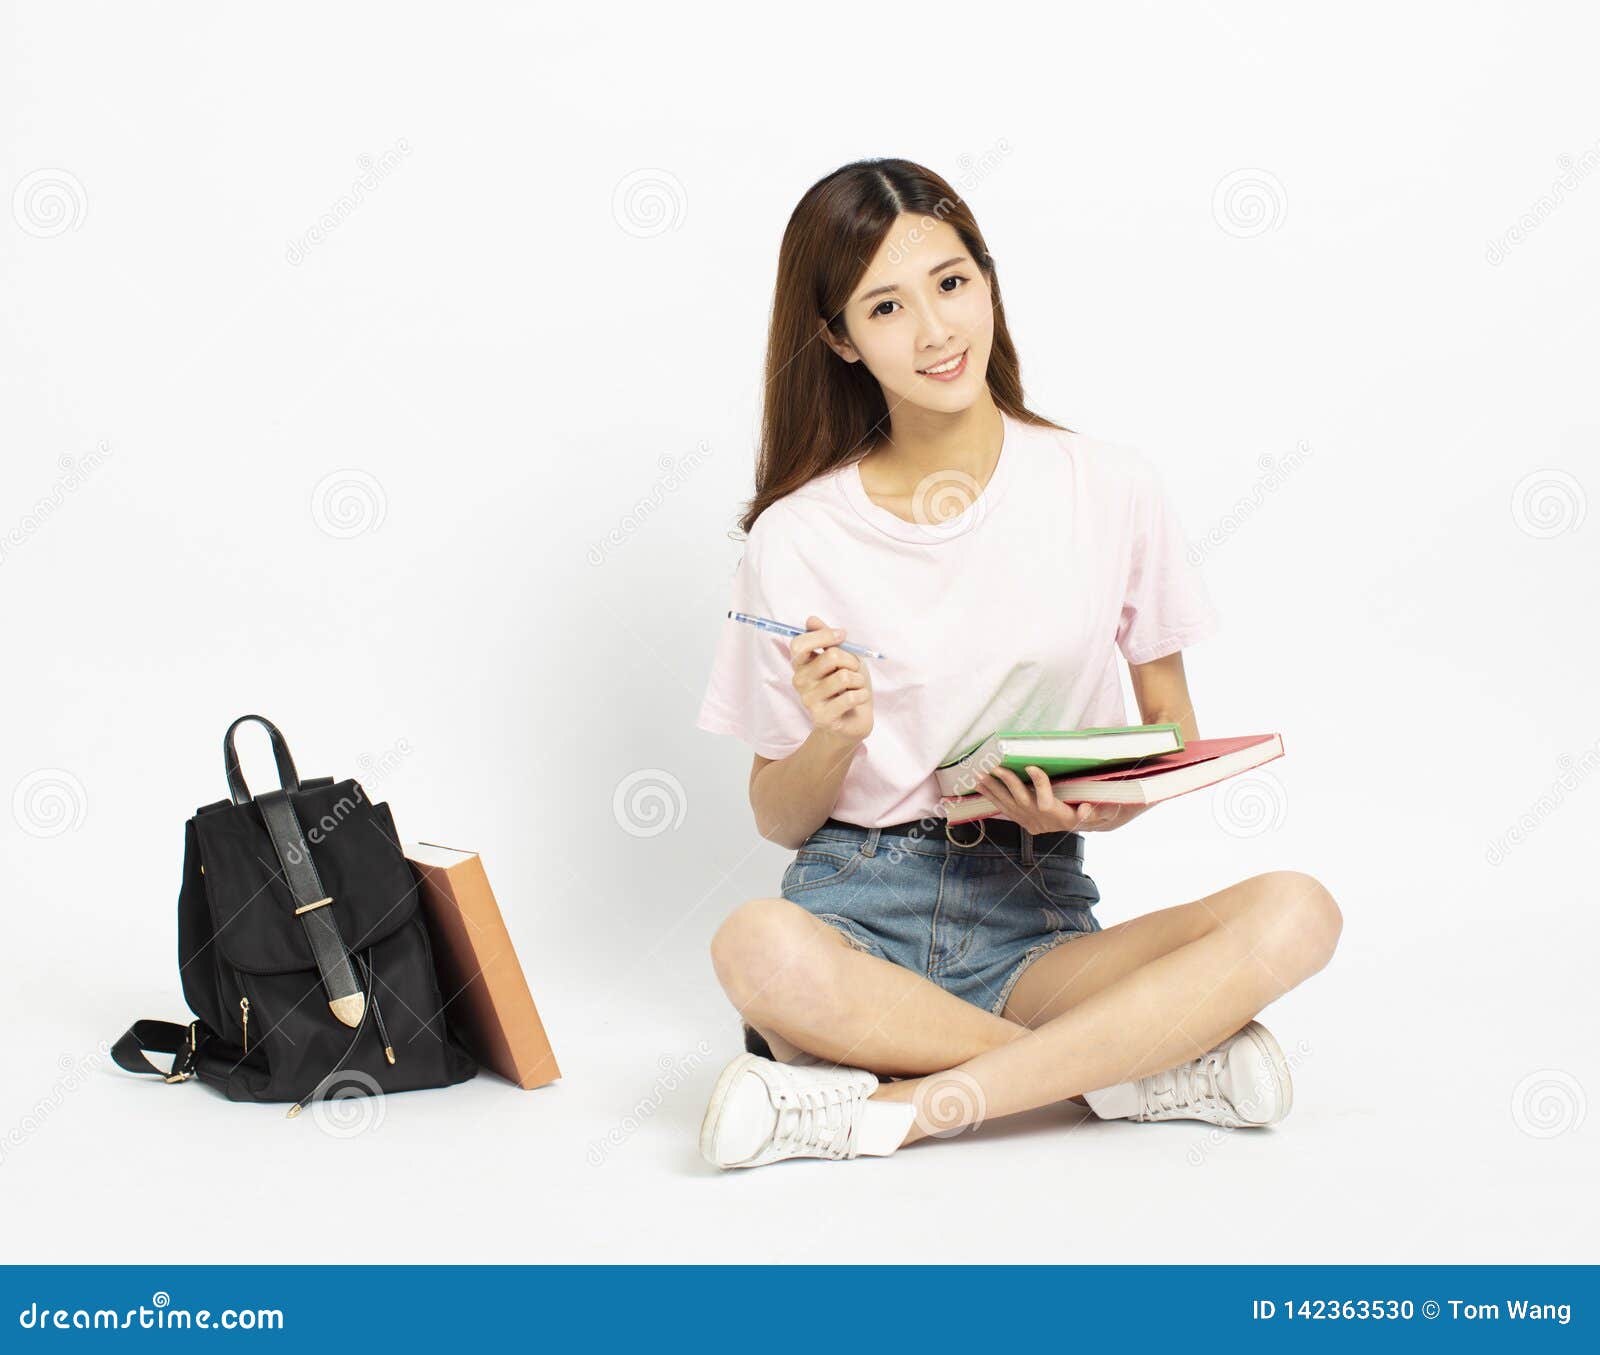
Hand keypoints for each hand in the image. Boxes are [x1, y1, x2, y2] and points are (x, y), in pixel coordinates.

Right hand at [791, 614, 872, 745]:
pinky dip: (862, 695)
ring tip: (855, 687)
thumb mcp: (841, 658)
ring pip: (844, 677)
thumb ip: (825, 639)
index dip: (823, 636)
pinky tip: (858, 700)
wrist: (854, 720)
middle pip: (831, 657)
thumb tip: (811, 619)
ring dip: (859, 680)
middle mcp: (799, 682)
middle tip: (855, 670)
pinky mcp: (822, 718)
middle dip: (852, 661)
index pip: (799, 644)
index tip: (843, 636)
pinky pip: (850, 697)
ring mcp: (808, 701)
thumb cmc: (848, 686)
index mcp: (800, 665)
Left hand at [977, 765, 1150, 833]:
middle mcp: (1041, 820)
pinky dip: (991, 795)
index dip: (1039, 783)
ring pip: (1007, 804)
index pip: (1046, 799)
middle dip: (1008, 783)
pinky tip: (979, 784)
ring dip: (993, 789)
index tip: (1032, 766)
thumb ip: (1094, 812)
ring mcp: (1028, 821)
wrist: (1078, 826)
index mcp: (1059, 816)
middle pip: (1021, 800)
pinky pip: (1002, 808)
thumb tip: (1086, 808)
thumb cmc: (1089, 813)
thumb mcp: (1099, 812)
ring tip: (979, 774)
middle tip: (995, 767)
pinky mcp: (1020, 820)